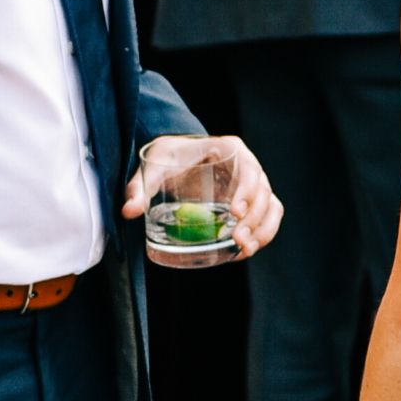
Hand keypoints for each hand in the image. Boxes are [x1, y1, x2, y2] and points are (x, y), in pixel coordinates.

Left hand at [126, 134, 282, 254]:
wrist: (178, 160)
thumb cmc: (169, 158)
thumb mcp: (154, 166)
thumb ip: (140, 188)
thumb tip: (129, 211)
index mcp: (230, 149)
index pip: (248, 169)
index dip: (247, 191)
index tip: (234, 213)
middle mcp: (248, 166)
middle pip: (263, 192)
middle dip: (254, 218)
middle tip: (236, 239)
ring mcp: (253, 186)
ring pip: (271, 207)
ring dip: (263, 230)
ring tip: (244, 249)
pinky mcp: (252, 204)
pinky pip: (269, 218)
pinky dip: (264, 234)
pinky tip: (246, 251)